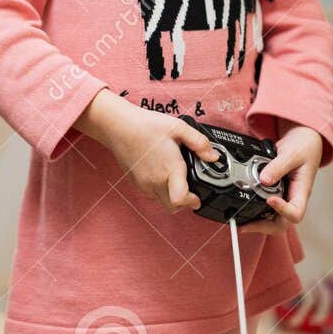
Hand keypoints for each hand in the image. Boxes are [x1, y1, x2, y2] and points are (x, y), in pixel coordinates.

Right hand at [74, 89, 219, 212]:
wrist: (118, 126)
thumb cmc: (146, 125)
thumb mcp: (178, 127)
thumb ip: (199, 143)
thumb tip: (214, 156)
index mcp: (170, 169)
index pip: (181, 200)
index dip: (193, 202)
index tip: (198, 196)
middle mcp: (156, 181)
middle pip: (173, 207)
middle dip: (184, 203)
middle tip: (189, 190)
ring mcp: (144, 184)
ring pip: (162, 202)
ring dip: (171, 196)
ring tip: (174, 177)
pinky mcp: (135, 183)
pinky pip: (151, 194)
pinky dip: (159, 190)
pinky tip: (160, 173)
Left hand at [237, 124, 321, 235]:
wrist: (304, 141)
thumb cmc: (303, 148)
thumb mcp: (291, 154)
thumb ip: (278, 166)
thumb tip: (263, 180)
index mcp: (302, 191)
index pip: (296, 212)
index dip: (282, 211)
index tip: (269, 199)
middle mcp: (293, 199)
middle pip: (282, 223)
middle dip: (263, 227)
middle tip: (244, 226)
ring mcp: (285, 198)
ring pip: (273, 219)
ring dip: (258, 223)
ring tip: (240, 223)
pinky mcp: (276, 194)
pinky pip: (267, 209)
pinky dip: (256, 212)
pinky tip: (243, 210)